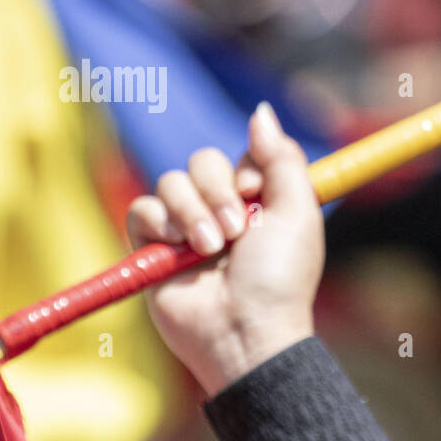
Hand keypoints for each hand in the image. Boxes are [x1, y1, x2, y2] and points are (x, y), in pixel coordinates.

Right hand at [126, 102, 324, 395]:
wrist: (244, 329)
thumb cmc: (279, 278)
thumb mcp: (298, 213)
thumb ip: (283, 158)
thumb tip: (261, 111)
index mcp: (259, 203)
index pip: (241, 157)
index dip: (246, 169)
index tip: (257, 192)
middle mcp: (222, 211)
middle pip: (203, 161)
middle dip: (218, 190)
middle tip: (236, 229)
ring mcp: (186, 229)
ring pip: (172, 181)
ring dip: (193, 211)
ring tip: (211, 247)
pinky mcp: (152, 249)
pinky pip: (142, 209)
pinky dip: (160, 222)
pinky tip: (178, 246)